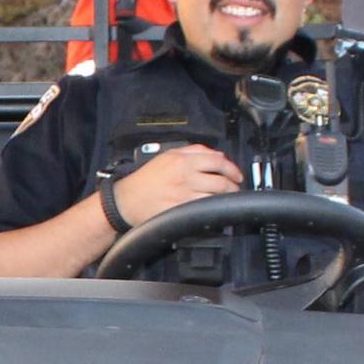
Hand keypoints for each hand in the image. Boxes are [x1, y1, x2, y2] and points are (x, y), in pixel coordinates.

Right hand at [114, 143, 243, 223]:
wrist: (126, 200)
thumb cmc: (145, 180)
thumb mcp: (167, 156)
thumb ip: (193, 152)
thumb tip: (216, 155)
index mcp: (182, 160)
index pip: (217, 161)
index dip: (232, 169)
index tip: (237, 175)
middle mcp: (184, 176)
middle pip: (220, 181)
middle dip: (233, 187)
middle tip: (236, 189)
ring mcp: (183, 195)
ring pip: (215, 197)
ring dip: (226, 199)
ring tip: (228, 200)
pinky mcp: (180, 211)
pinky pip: (203, 210)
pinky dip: (212, 210)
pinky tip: (214, 210)